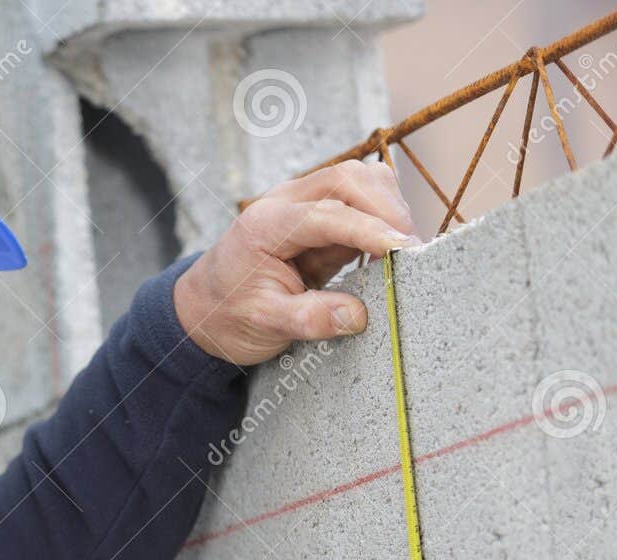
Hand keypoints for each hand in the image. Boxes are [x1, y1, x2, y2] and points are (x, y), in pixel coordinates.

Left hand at [173, 158, 421, 365]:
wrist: (206, 308)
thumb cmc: (229, 314)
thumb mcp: (263, 325)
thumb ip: (309, 319)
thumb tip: (359, 316)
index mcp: (265, 225)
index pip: (326, 214)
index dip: (369, 229)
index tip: (402, 250)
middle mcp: (285, 202)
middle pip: (348, 178)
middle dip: (387, 208)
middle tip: (410, 252)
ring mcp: (304, 202)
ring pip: (360, 180)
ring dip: (389, 208)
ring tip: (401, 252)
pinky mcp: (322, 214)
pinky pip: (362, 200)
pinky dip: (384, 216)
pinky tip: (389, 249)